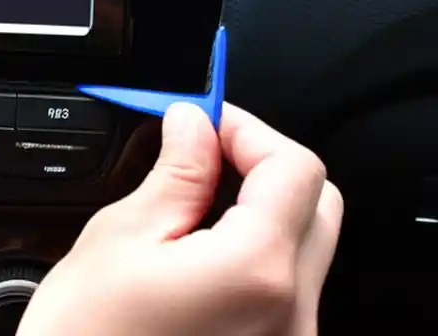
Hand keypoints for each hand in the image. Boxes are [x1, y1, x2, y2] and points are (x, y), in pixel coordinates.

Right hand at [19, 104, 342, 335]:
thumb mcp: (120, 238)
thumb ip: (176, 174)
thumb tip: (195, 125)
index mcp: (256, 272)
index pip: (295, 167)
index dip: (248, 130)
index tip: (205, 123)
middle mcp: (291, 314)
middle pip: (317, 203)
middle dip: (264, 166)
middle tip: (202, 155)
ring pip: (306, 247)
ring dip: (262, 211)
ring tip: (192, 209)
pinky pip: (286, 289)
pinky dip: (255, 256)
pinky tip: (199, 256)